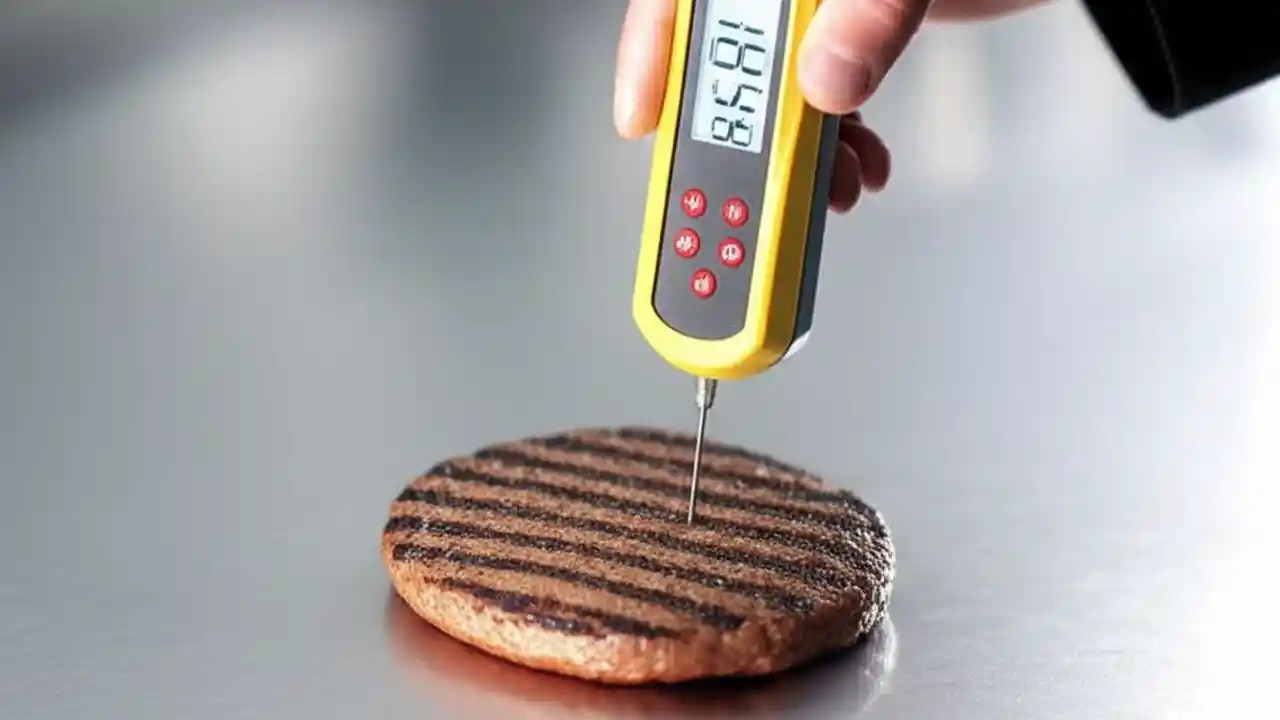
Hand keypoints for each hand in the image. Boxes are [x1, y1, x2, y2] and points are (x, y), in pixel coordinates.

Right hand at [614, 0, 1046, 211]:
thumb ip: (871, 14)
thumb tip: (826, 83)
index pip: (683, 2)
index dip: (650, 60)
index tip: (643, 124)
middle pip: (727, 64)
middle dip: (736, 138)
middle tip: (740, 193)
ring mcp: (826, 11)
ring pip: (776, 95)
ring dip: (794, 159)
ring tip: (826, 191)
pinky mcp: (859, 33)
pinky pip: (824, 102)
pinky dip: (838, 147)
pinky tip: (862, 166)